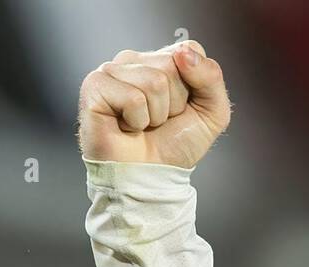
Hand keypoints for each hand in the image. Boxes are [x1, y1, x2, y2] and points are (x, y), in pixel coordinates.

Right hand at [78, 41, 230, 167]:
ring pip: (154, 81)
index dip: (196, 86)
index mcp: (162, 61)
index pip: (191, 49)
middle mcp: (135, 60)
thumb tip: (184, 52)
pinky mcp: (95, 85)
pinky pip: (133, 98)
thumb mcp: (212, 113)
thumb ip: (211, 78)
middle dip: (176, 103)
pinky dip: (137, 121)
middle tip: (160, 120)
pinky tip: (126, 127)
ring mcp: (112, 70)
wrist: (150, 176)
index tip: (183, 108)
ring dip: (157, 114)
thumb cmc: (175, 145)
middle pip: (173, 64)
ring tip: (143, 124)